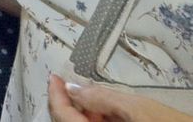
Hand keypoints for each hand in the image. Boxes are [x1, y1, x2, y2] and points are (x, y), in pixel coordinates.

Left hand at [47, 75, 192, 121]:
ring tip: (97, 94)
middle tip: (75, 81)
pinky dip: (101, 120)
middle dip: (71, 103)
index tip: (54, 76)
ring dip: (87, 113)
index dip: (55, 94)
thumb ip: (102, 98)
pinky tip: (111, 111)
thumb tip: (74, 87)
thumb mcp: (138, 108)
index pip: (62, 116)